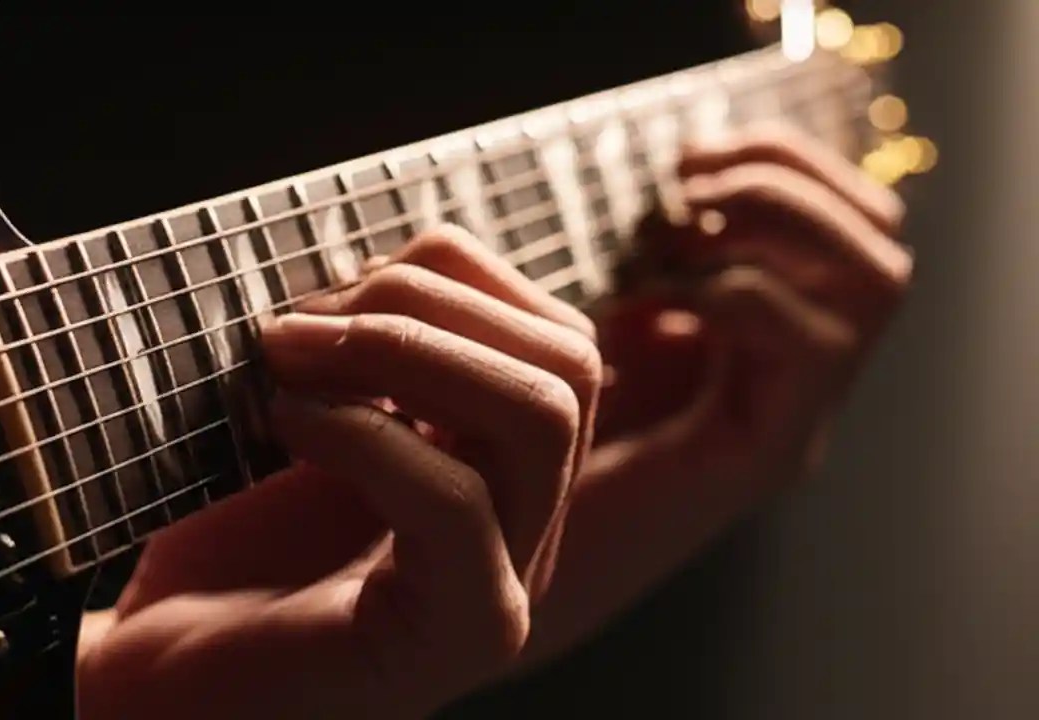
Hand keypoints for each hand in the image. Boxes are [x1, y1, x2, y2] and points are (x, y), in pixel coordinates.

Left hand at [76, 229, 601, 718]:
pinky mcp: (457, 634)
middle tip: (299, 325)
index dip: (448, 274)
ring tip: (288, 359)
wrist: (166, 689)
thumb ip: (358, 351)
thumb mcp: (305, 424)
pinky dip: (364, 435)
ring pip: (541, 416)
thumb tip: (362, 259)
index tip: (324, 296)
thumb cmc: (224, 561)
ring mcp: (506, 585)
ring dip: (404, 351)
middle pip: (567, 358)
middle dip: (426, 304)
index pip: (551, 328)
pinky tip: (285, 426)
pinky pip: (454, 501)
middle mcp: (529, 523)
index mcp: (506, 465)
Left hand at [525, 124, 911, 660]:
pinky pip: (812, 347)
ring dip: (773, 229)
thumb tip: (671, 190)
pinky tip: (645, 306)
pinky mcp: (766, 459)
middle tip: (686, 186)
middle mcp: (799, 378)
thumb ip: (651, 265)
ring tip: (673, 235)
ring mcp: (794, 418)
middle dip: (785, 183)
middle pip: (879, 242)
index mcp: (765, 340)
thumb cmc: (528, 428)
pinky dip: (732, 296)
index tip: (687, 158)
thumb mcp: (599, 324)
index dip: (784, 163)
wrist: (501, 548)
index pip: (847, 219)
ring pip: (874, 287)